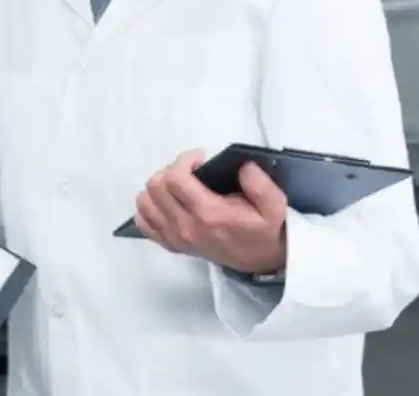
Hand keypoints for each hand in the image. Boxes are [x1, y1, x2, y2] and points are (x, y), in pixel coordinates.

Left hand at [134, 150, 288, 273]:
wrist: (261, 260)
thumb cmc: (264, 229)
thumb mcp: (274, 206)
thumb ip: (261, 186)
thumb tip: (244, 166)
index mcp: (210, 215)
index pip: (175, 179)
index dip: (183, 160)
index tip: (199, 158)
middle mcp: (186, 227)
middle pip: (155, 187)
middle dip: (170, 170)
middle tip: (189, 170)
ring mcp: (175, 238)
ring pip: (144, 202)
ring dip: (157, 187)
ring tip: (177, 184)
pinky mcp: (171, 244)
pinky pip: (144, 222)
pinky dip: (150, 207)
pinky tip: (168, 202)